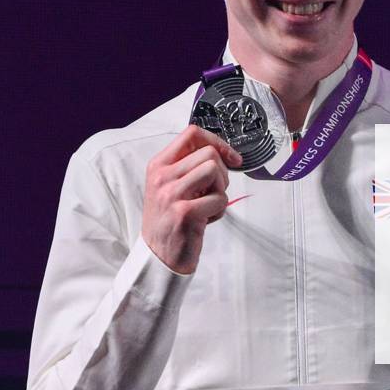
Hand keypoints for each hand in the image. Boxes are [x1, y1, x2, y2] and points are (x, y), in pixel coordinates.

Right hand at [141, 125, 242, 273]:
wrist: (158, 256)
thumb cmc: (169, 219)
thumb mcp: (169, 185)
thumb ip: (188, 166)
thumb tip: (222, 150)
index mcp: (158, 165)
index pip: (192, 133)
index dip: (217, 142)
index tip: (231, 157)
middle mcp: (162, 176)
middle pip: (209, 152)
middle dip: (222, 171)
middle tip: (214, 190)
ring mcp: (171, 194)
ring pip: (214, 171)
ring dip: (220, 189)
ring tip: (208, 204)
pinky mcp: (184, 213)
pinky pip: (220, 199)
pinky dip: (219, 210)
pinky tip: (206, 219)